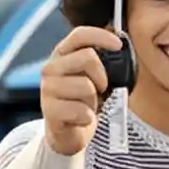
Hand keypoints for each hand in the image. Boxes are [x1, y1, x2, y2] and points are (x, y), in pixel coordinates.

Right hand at [39, 26, 122, 155]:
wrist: (66, 133)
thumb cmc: (81, 102)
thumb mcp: (91, 76)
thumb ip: (101, 60)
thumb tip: (120, 46)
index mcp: (62, 55)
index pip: (79, 35)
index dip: (101, 36)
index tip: (118, 46)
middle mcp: (51, 68)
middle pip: (88, 58)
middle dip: (102, 77)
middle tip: (99, 90)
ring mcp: (48, 89)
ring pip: (86, 86)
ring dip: (94, 101)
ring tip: (87, 106)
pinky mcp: (50, 111)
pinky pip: (81, 111)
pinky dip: (88, 118)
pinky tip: (80, 119)